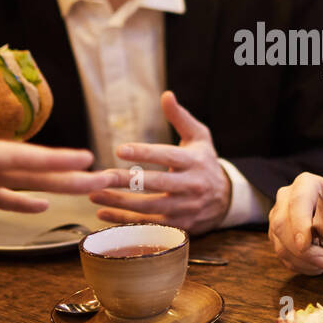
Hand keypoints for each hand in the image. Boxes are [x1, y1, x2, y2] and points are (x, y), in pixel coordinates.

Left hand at [0, 121, 113, 212]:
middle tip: (102, 176)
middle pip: (29, 167)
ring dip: (52, 187)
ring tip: (86, 189)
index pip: (15, 155)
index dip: (50, 159)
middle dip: (65, 173)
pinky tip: (42, 209)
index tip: (83, 159)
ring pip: (19, 182)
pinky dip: (19, 203)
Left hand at [89, 91, 231, 234]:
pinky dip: (125, 221)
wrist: (226, 199)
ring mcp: (186, 208)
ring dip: (120, 203)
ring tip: (95, 195)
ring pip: (150, 207)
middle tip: (101, 176)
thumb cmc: (205, 162)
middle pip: (156, 183)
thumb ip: (180, 117)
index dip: (144, 153)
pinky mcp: (180, 226)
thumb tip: (166, 95)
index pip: (167, 156)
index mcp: (195, 161)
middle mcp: (192, 185)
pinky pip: (149, 225)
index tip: (120, 150)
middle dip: (126, 181)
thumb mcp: (199, 137)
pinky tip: (103, 214)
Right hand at [267, 171, 322, 275]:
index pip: (296, 202)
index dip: (299, 224)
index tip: (305, 245)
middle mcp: (287, 198)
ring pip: (281, 245)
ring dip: (306, 261)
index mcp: (306, 184)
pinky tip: (318, 262)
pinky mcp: (278, 238)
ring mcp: (279, 218)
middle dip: (304, 250)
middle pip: (281, 225)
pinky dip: (303, 266)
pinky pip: (284, 258)